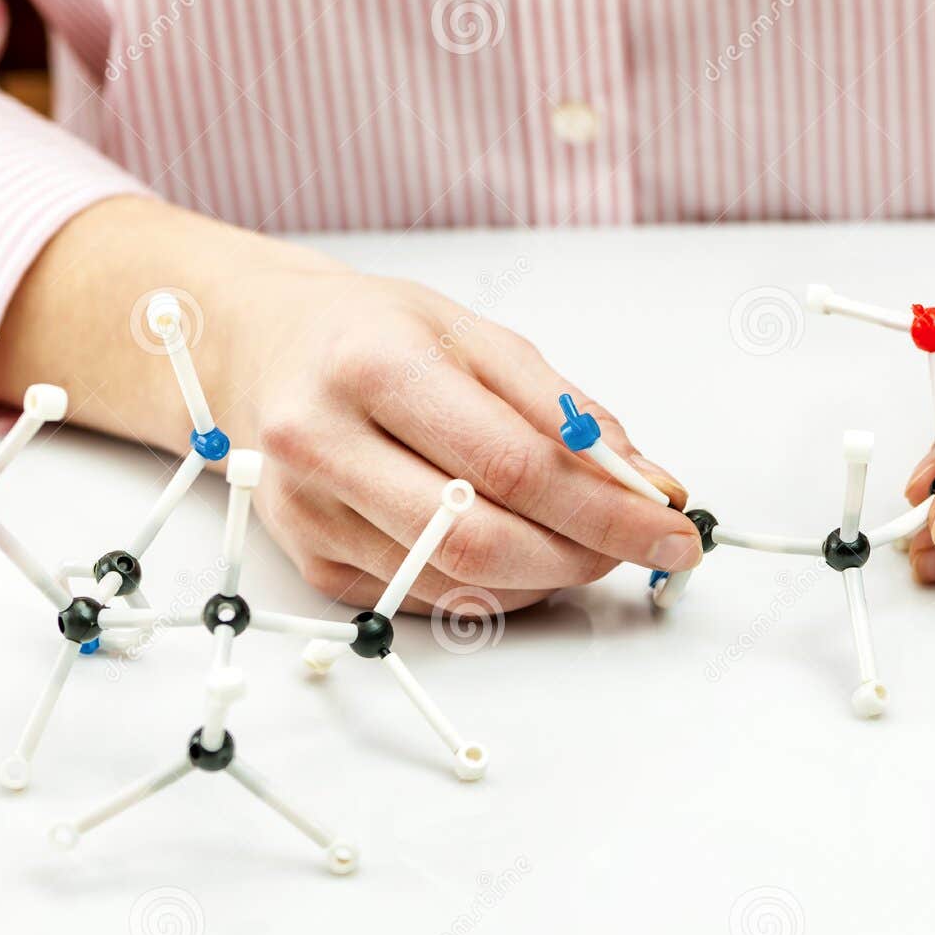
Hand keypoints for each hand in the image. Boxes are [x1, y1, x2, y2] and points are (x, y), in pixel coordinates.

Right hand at [0, 197, 699, 613]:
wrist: (258, 352)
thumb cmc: (374, 335)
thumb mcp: (477, 338)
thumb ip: (566, 413)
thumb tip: (650, 485)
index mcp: (374, 368)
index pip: (516, 465)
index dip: (610, 510)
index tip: (676, 530)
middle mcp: (324, 445)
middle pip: (483, 541)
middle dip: (585, 556)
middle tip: (642, 548)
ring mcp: (307, 514)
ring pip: (458, 584)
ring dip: (548, 576)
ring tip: (583, 540)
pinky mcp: (308, 562)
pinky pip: (426, 600)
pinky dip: (495, 589)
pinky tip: (517, 550)